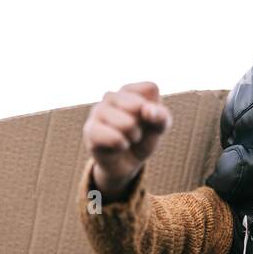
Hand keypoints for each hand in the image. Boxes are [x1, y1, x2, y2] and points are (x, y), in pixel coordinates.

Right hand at [83, 81, 172, 197]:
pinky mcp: (90, 130)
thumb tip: (148, 111)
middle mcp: (110, 96)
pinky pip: (114, 137)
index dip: (157, 109)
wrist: (124, 165)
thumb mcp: (158, 128)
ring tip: (127, 139)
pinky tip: (119, 147)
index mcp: (129, 90)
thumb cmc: (141, 140)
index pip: (150, 88)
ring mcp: (98, 111)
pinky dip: (122, 145)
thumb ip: (161, 117)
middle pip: (138, 106)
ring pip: (127, 123)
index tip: (148, 120)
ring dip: (133, 137)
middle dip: (143, 125)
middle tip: (135, 132)